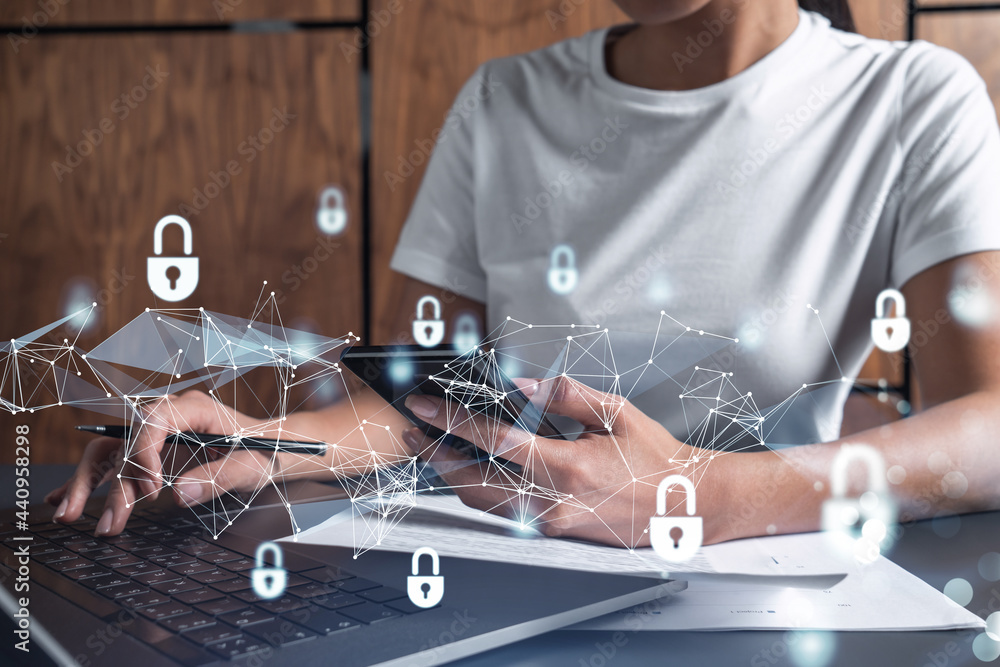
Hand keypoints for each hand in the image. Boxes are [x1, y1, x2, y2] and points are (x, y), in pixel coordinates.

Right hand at [45, 390, 274, 535]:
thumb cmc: (265, 450)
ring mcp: (157, 433)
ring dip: (90, 484)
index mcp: (194, 408)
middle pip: (125, 440)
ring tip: (73, 518)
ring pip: (112, 451)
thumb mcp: (252, 464)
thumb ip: (219, 476)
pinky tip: (64, 500)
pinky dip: (92, 480)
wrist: (272, 448)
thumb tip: (179, 495)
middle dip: (109, 481)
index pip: (154, 421)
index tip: (151, 491)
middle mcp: (169, 416)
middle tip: (108, 521)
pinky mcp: (153, 451)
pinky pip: (115, 461)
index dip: (145, 455)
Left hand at [401, 375, 732, 546]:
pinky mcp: (554, 534)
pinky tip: (472, 471)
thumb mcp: (617, 412)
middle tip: (413, 431)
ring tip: (434, 448)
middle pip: (473, 481)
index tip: (424, 407)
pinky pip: (503, 513)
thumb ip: (566, 396)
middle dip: (435, 454)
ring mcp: (551, 523)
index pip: (493, 440)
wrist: (685, 505)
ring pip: (483, 503)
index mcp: (568, 466)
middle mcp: (553, 501)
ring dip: (452, 475)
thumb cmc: (656, 458)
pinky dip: (480, 491)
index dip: (451, 421)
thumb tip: (525, 385)